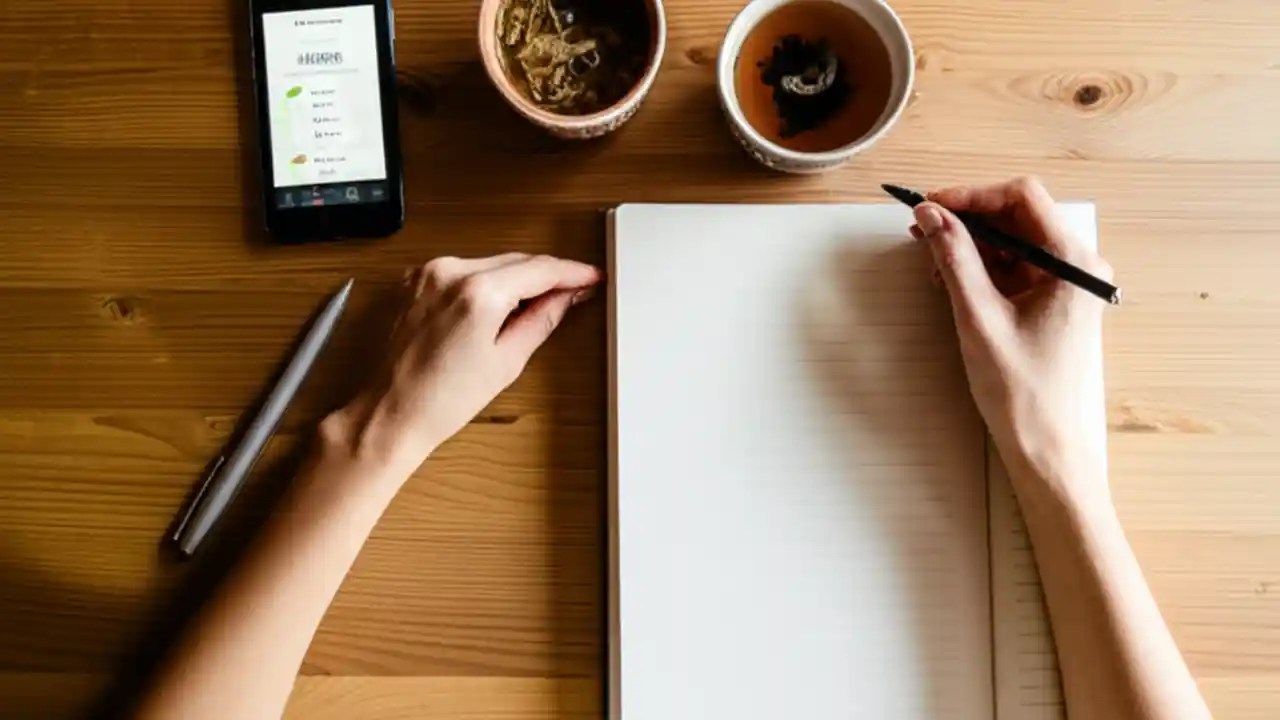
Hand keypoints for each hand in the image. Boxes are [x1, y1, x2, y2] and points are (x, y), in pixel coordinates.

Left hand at [324, 253, 601, 474]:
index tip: (590, 278)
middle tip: (572, 292)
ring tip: (535, 305)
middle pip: (516, 260)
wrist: (391, 412)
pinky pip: (464, 269)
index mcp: (479, 293)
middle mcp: (452, 271)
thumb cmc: (443, 399)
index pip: (540, 269)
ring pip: (491, 262)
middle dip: (546, 275)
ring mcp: (429, 273)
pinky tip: (498, 305)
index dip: (572, 273)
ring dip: (516, 278)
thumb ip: (541, 319)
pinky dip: (486, 281)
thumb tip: (566, 296)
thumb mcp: (507, 361)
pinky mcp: (415, 280)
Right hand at [911, 178, 1112, 507]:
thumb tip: (930, 216)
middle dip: (967, 219)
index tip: (930, 205)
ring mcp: (1066, 285)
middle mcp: (1078, 266)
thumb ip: (954, 260)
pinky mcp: (1052, 305)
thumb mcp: (979, 320)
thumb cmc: (1025, 395)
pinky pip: (1013, 269)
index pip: (1021, 198)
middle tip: (921, 229)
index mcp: (1074, 263)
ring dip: (970, 245)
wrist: (1049, 450)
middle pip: (1017, 216)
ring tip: (930, 261)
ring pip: (1011, 242)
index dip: (971, 195)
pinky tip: (950, 281)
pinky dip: (980, 269)